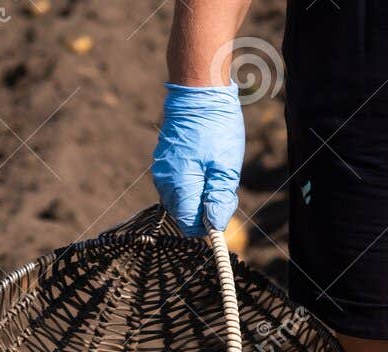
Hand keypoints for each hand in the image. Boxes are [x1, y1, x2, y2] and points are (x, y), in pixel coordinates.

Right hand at [152, 83, 244, 236]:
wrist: (198, 90)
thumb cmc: (215, 126)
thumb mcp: (226, 166)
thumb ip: (219, 200)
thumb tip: (215, 225)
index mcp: (179, 187)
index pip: (190, 225)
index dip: (207, 223)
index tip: (221, 205)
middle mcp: (165, 183)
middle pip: (185, 214)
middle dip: (204, 207)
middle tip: (220, 182)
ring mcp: (162, 172)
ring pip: (182, 199)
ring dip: (198, 193)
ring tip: (212, 167)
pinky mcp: (164, 162)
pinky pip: (178, 184)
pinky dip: (192, 180)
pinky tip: (203, 160)